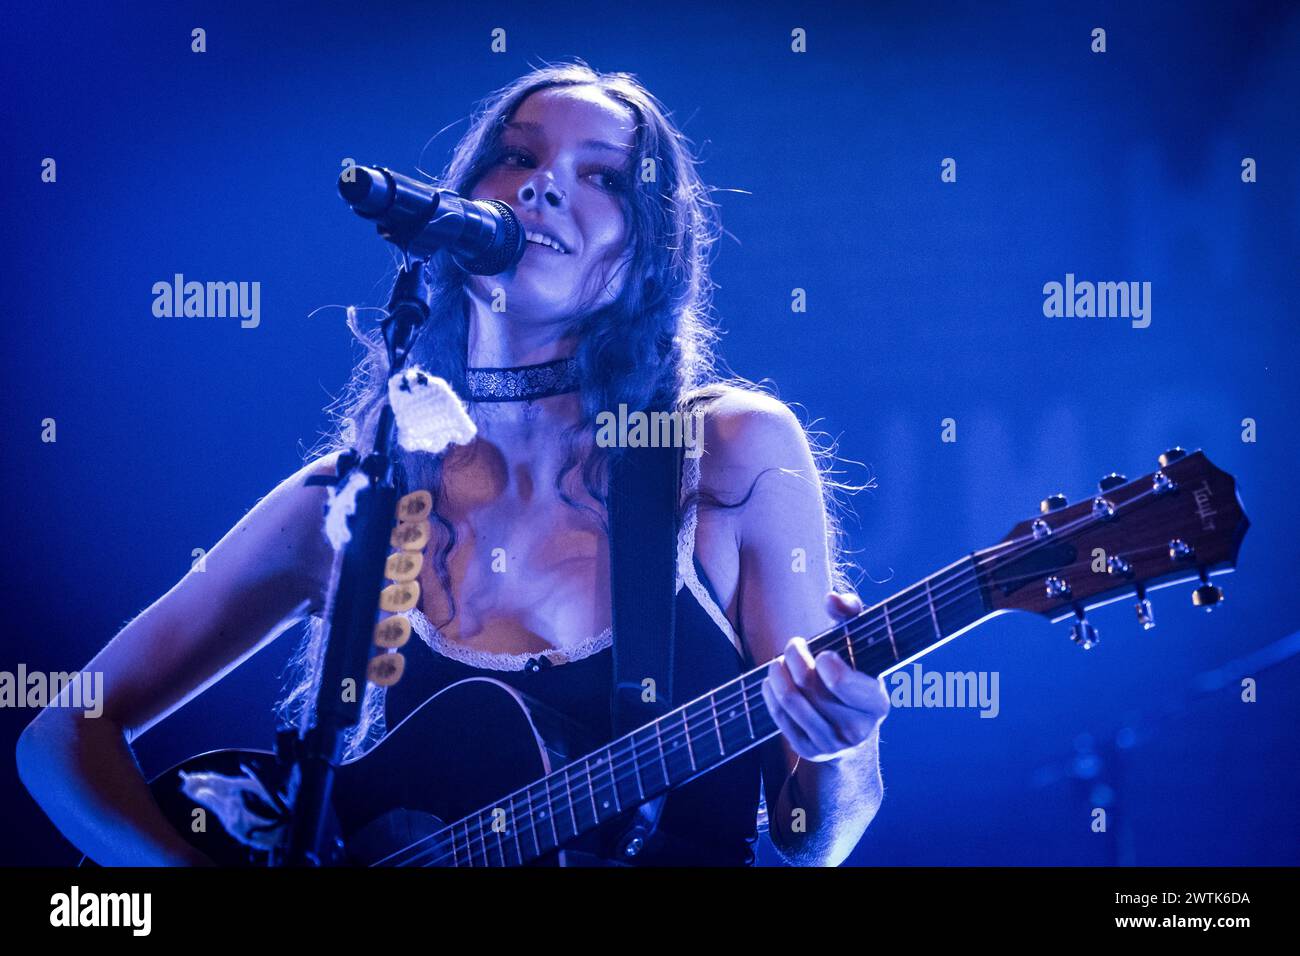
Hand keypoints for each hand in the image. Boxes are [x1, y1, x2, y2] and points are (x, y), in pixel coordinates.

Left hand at [760, 592, 890, 761]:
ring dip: (777, 674)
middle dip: (795, 658)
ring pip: (791, 702)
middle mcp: (858, 729)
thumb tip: (832, 598)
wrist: (851, 730)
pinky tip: (772, 682)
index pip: (841, 683)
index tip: (822, 653)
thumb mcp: (860, 646)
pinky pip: (780, 719)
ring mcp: (832, 744)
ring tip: (778, 662)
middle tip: (793, 645)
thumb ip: (851, 615)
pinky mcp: (810, 751)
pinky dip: (770, 695)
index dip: (825, 663)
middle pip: (810, 686)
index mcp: (877, 703)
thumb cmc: (853, 675)